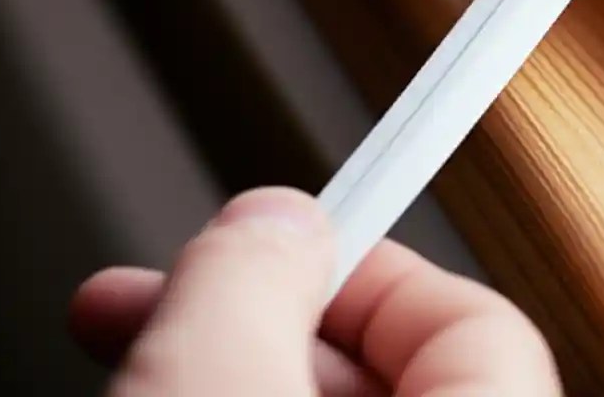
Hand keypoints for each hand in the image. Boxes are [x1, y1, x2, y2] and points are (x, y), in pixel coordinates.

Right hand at [70, 188, 559, 395]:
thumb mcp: (219, 392)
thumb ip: (251, 285)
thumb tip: (275, 223)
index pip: (475, 320)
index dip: (369, 261)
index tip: (296, 238)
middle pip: (390, 375)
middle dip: (262, 323)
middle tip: (159, 304)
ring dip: (229, 376)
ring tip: (129, 359)